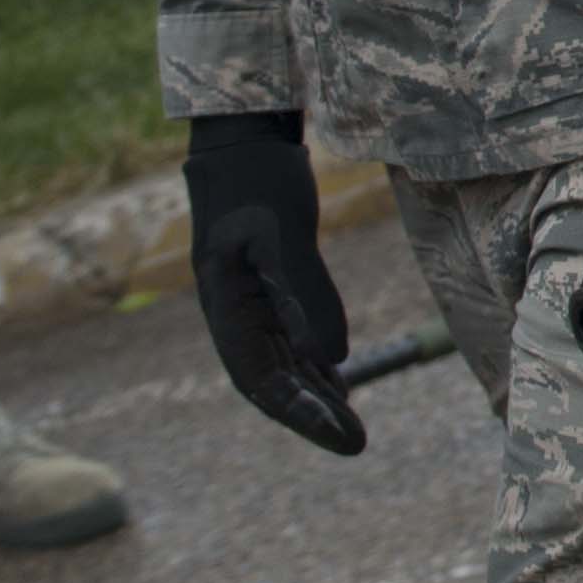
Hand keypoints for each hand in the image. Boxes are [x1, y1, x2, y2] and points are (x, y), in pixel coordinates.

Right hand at [183, 114, 358, 455]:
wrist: (242, 138)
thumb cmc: (258, 177)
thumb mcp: (283, 231)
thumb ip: (306, 292)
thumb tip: (333, 357)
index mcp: (225, 305)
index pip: (262, 380)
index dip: (301, 415)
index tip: (343, 439)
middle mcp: (233, 314)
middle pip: (272, 382)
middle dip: (312, 417)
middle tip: (357, 445)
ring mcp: (248, 303)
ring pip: (282, 367)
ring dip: (316, 399)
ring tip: (354, 429)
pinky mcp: (268, 289)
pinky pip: (289, 342)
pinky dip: (314, 368)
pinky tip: (340, 386)